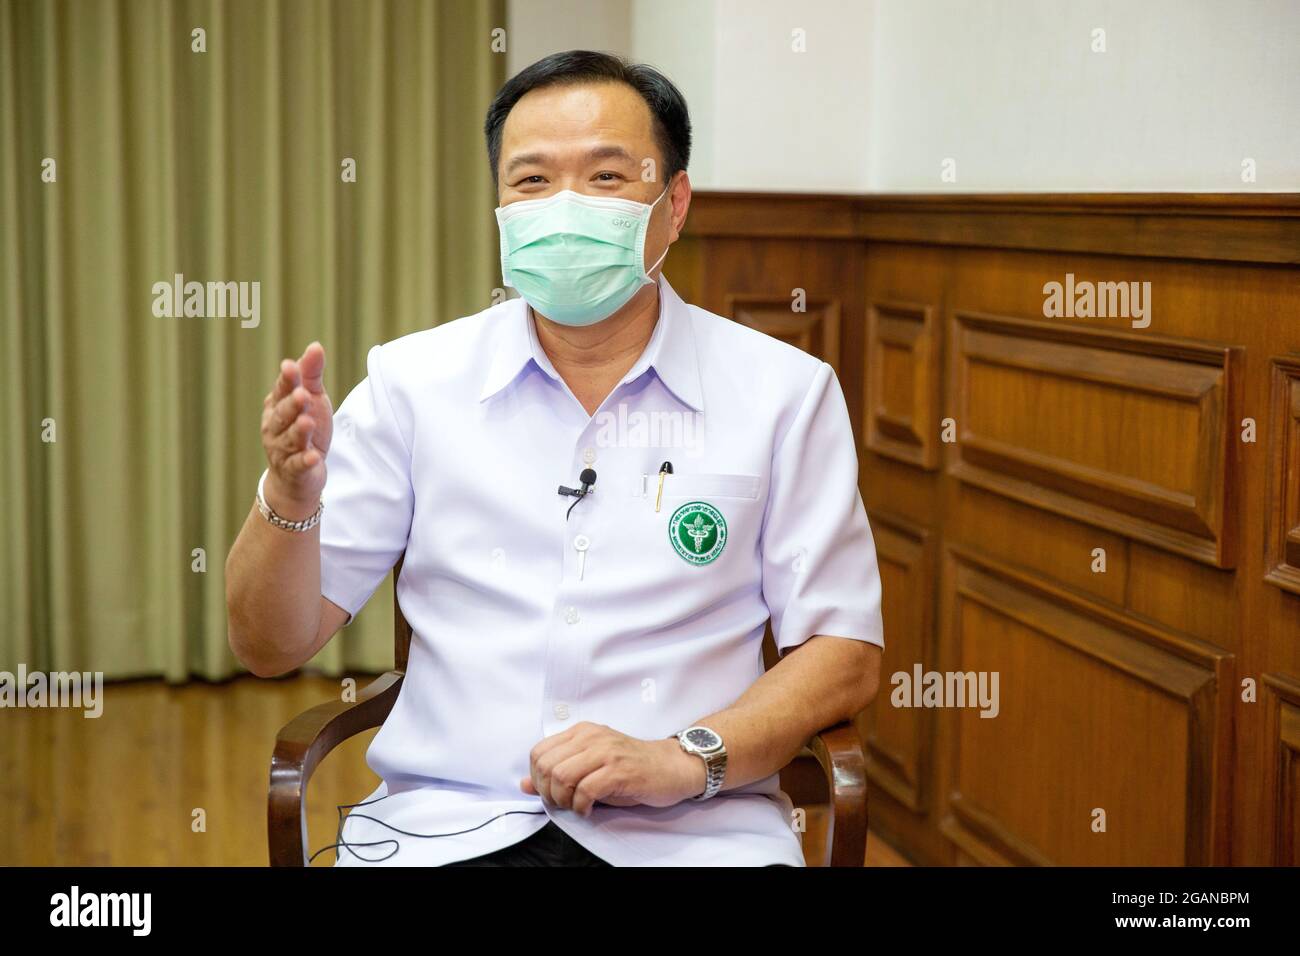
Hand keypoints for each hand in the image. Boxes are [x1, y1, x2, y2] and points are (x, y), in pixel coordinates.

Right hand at [260, 341, 332, 519]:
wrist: (298, 477)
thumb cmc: (305, 430)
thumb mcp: (312, 400)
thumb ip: (311, 375)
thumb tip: (315, 346)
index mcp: (277, 406)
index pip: (282, 390)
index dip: (287, 380)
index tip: (291, 366)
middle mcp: (275, 427)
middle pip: (283, 414)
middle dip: (291, 404)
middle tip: (302, 394)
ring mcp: (282, 450)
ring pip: (289, 439)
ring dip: (298, 431)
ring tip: (307, 422)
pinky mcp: (294, 471)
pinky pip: (298, 465)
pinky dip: (305, 461)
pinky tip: (314, 456)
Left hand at [521, 722, 706, 815]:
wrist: (672, 766)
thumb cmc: (632, 768)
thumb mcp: (591, 766)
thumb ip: (559, 772)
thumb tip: (524, 784)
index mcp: (581, 732)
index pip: (539, 752)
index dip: (537, 778)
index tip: (552, 793)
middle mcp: (591, 736)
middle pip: (546, 766)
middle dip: (548, 792)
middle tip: (564, 803)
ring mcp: (606, 752)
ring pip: (562, 776)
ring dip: (564, 800)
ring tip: (576, 806)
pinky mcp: (619, 770)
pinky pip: (585, 790)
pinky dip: (581, 806)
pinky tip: (590, 809)